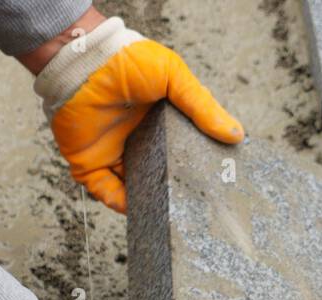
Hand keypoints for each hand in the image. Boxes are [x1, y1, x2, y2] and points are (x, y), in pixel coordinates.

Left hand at [28, 13, 243, 212]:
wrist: (85, 63)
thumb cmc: (127, 61)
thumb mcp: (175, 77)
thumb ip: (203, 108)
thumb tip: (235, 136)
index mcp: (157, 121)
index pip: (180, 150)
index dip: (195, 166)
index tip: (214, 182)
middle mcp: (136, 140)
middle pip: (158, 174)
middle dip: (174, 190)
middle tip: (196, 205)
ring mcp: (113, 154)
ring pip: (134, 188)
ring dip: (149, 201)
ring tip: (171, 216)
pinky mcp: (90, 165)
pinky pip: (106, 193)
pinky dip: (121, 204)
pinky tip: (138, 209)